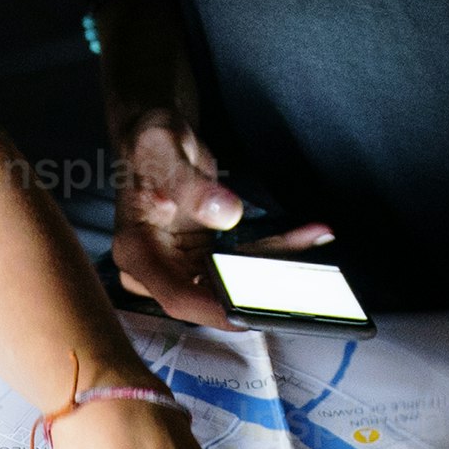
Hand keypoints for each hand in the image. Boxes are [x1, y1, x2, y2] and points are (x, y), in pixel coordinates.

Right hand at [105, 106, 329, 329]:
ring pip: (232, 283)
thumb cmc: (151, 143)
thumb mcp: (164, 150)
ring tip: (311, 240)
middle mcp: (157, 266)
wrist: (155, 139)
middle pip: (210, 297)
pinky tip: (305, 236)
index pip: (176, 296)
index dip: (216, 309)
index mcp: (137, 249)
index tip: (253, 310)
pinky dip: (273, 252)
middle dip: (258, 290)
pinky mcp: (204, 258)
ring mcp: (182, 265)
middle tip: (300, 276)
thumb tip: (225, 214)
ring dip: (275, 267)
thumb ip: (191, 185)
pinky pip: (241, 264)